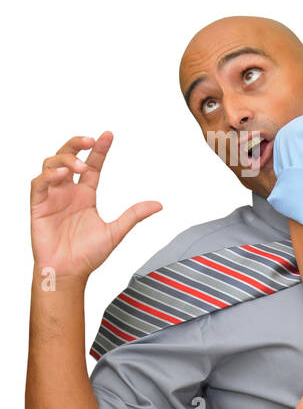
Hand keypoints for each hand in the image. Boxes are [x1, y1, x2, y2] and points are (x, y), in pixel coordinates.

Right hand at [30, 132, 161, 279]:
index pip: (92, 166)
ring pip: (51, 165)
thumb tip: (158, 204)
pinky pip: (38, 184)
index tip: (108, 135)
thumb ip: (134, 215)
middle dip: (76, 145)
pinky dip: (48, 176)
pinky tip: (62, 176)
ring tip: (78, 168)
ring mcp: (52, 197)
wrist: (69, 273)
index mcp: (85, 195)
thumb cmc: (87, 255)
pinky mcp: (38, 206)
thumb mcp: (116, 231)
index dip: (99, 150)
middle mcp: (68, 192)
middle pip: (67, 157)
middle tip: (89, 141)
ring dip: (64, 160)